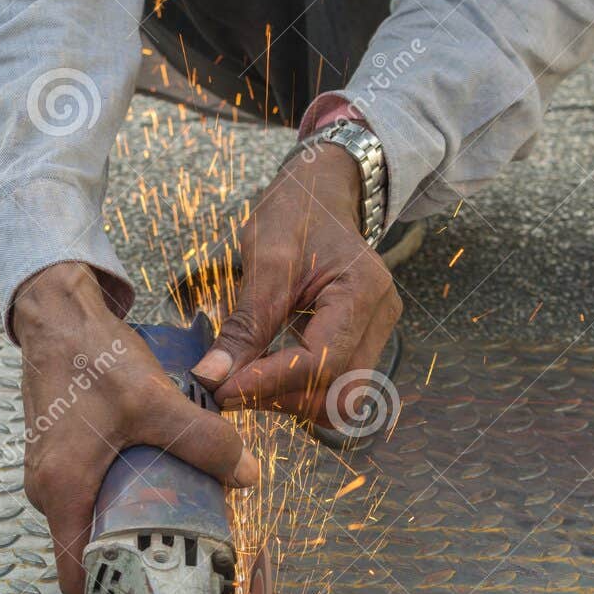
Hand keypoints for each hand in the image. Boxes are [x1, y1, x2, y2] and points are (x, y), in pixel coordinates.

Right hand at [13, 263, 258, 593]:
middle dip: (133, 557)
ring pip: (92, 519)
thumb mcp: (155, 401)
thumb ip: (203, 440)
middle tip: (181, 555)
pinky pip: (90, 493)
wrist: (57, 312)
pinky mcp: (60, 455)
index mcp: (61, 490)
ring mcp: (50, 473)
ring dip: (129, 522)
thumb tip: (245, 475)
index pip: (77, 574)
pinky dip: (119, 496)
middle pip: (89, 549)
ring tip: (176, 518)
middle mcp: (46, 490)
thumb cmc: (91, 356)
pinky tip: (155, 482)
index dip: (112, 593)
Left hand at [193, 142, 400, 424]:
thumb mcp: (264, 258)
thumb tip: (212, 377)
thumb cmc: (296, 212)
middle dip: (282, 399)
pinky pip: (334, 386)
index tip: (221, 389)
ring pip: (337, 399)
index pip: (321, 362)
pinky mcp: (363, 342)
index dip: (268, 383)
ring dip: (290, 400)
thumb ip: (244, 323)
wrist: (322, 193)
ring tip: (248, 379)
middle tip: (230, 387)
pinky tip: (266, 372)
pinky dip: (298, 389)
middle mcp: (381, 318)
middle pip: (337, 393)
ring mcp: (377, 333)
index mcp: (363, 290)